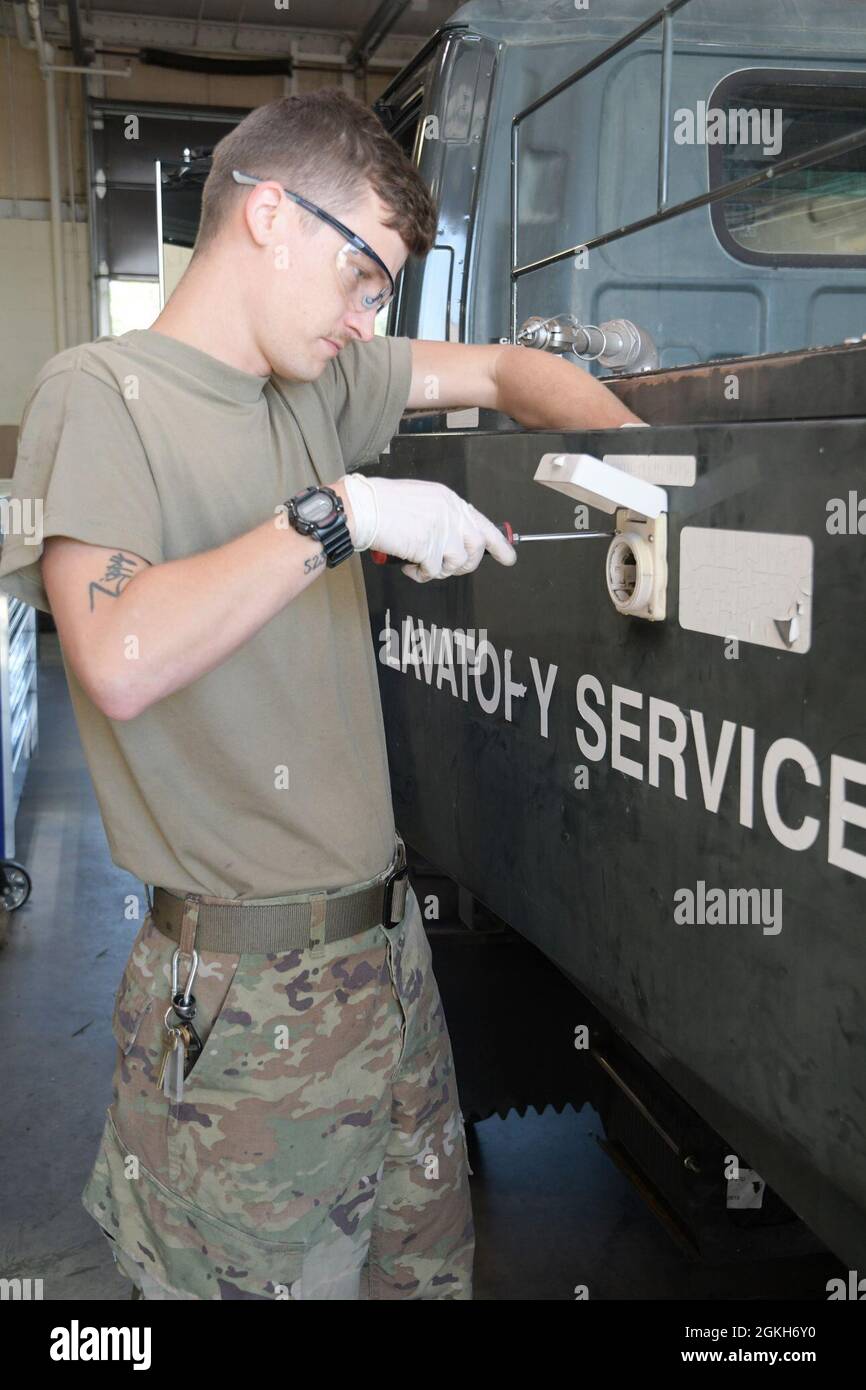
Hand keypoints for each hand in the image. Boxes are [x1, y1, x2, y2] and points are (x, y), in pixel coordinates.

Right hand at [341, 473, 516, 582]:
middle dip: (463, 565)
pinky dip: (421, 575)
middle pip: (475, 548)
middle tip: (444, 567)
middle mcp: (450, 513)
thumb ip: (443, 518)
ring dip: (438, 570)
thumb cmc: (383, 505)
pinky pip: (433, 571)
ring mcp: (441, 530)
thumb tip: (457, 541)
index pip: (483, 524)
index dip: (499, 544)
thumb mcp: (422, 501)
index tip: (509, 557)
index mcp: (450, 500)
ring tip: (420, 563)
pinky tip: (409, 566)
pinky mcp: (428, 546)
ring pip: (456, 563)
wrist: (362, 508)